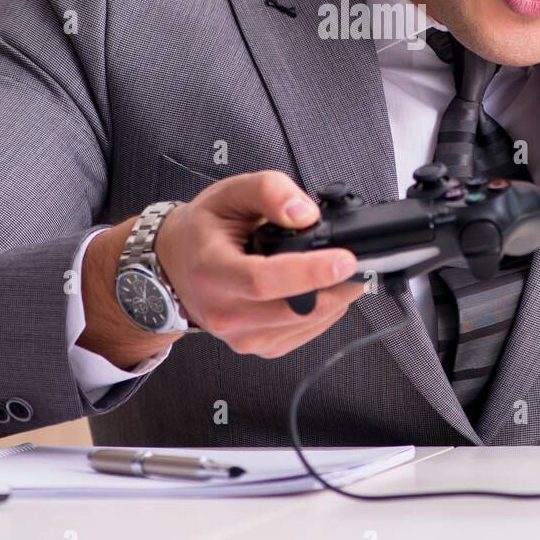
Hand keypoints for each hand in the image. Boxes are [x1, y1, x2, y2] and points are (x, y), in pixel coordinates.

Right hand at [152, 172, 367, 356]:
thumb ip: (269, 191)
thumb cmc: (203, 231)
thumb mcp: (230, 193)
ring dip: (336, 297)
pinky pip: (306, 334)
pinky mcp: (259, 347)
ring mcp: (242, 336)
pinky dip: (326, 311)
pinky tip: (325, 288)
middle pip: (294, 309)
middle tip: (362, 260)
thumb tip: (304, 213)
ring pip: (306, 324)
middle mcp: (224, 312)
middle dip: (338, 285)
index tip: (345, 259)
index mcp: (212, 270)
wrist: (177, 266)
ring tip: (343, 269)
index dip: (310, 271)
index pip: (264, 280)